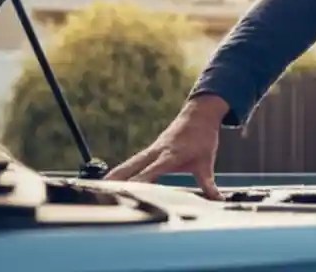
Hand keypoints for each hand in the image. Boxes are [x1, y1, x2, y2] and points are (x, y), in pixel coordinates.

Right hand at [105, 95, 226, 199]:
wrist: (199, 115)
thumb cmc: (203, 137)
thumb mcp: (207, 162)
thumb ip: (209, 184)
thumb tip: (218, 200)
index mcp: (170, 156)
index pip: (150, 172)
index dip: (137, 183)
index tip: (125, 193)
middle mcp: (156, 153)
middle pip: (131, 167)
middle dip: (116, 180)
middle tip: (100, 194)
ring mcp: (151, 151)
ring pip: (128, 164)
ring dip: (114, 176)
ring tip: (98, 191)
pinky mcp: (149, 152)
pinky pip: (132, 163)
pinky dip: (120, 172)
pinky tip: (111, 182)